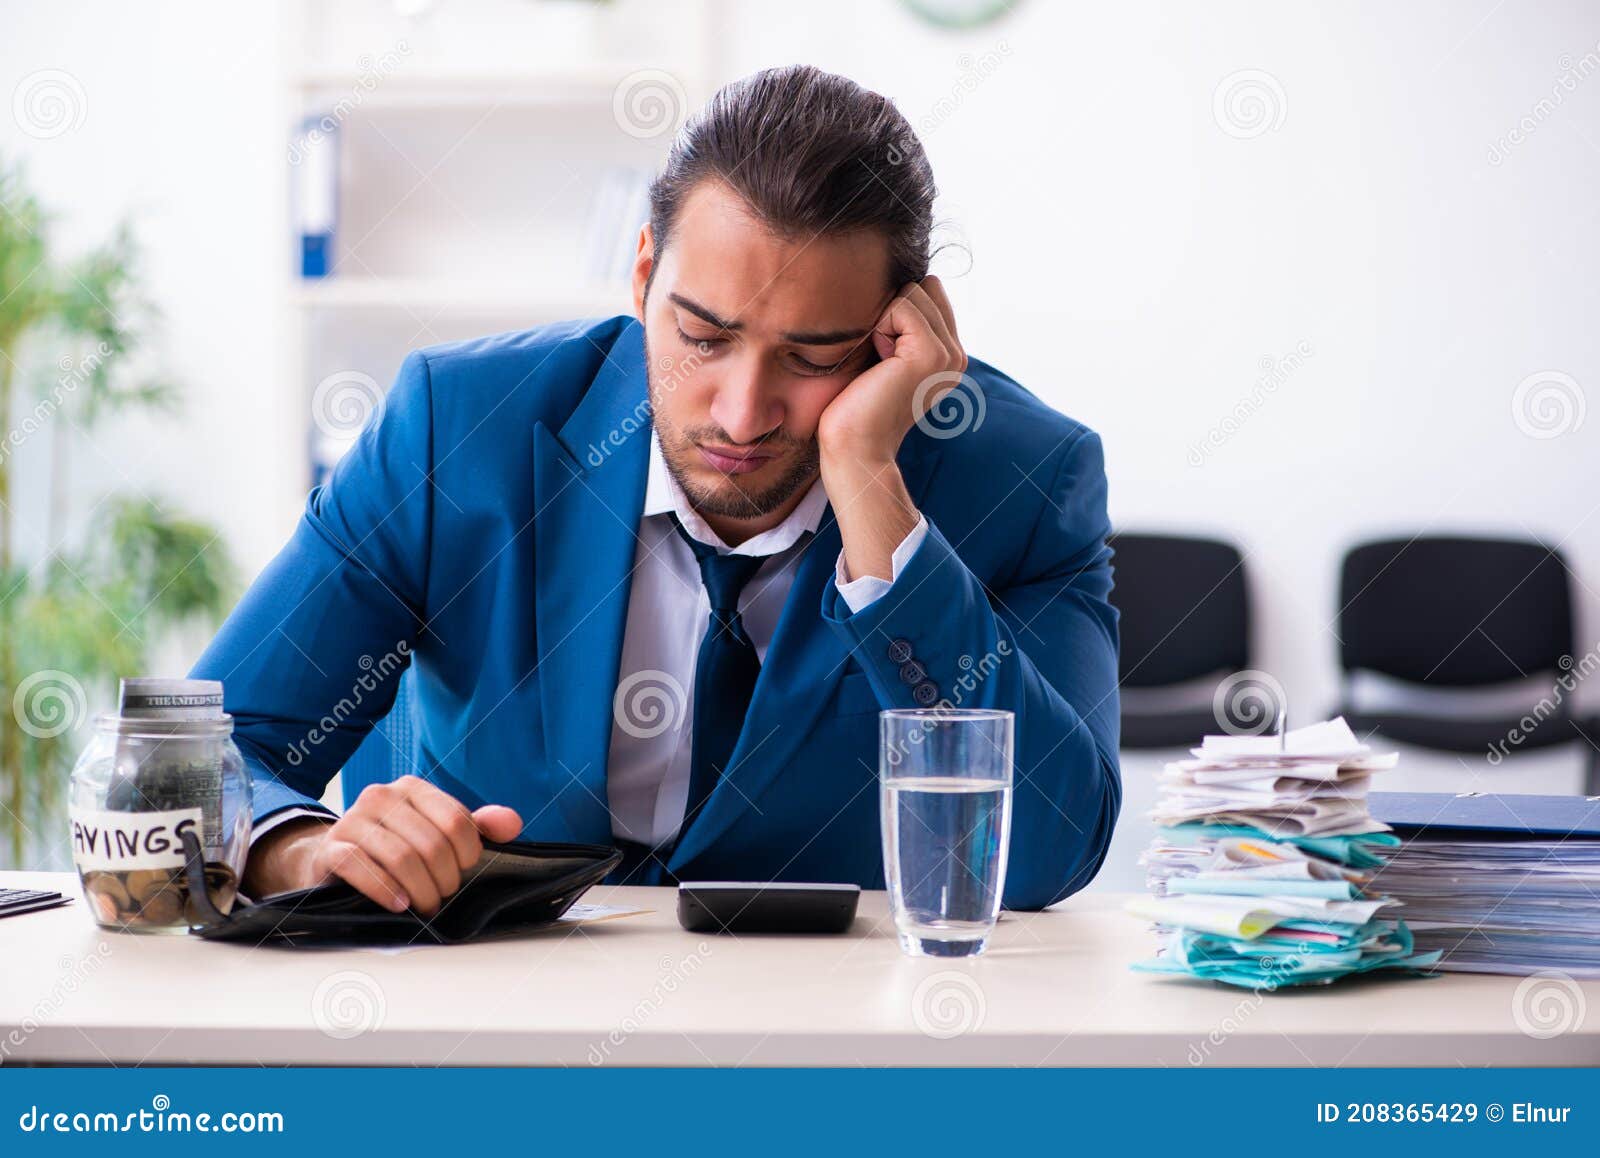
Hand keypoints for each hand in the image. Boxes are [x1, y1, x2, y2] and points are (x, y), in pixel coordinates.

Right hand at [241, 776, 523, 915]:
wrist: (335, 858)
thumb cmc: (395, 845)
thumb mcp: (437, 832)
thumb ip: (477, 827)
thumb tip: (512, 824)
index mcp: (412, 788)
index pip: (456, 819)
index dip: (468, 853)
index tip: (465, 871)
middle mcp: (381, 796)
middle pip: (431, 843)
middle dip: (444, 879)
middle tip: (443, 896)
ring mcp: (352, 820)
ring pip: (400, 857)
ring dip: (420, 890)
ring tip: (426, 906)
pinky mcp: (332, 848)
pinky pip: (361, 867)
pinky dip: (384, 890)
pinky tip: (398, 903)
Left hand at [815, 275, 966, 468]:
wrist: (854, 447)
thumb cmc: (855, 404)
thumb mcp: (883, 355)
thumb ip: (902, 324)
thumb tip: (902, 280)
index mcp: (947, 354)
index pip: (930, 291)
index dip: (896, 309)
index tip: (882, 351)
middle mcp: (956, 355)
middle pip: (924, 286)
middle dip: (891, 311)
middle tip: (880, 358)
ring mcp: (948, 354)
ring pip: (914, 291)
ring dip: (884, 319)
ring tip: (880, 361)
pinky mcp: (932, 354)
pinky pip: (903, 305)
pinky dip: (880, 326)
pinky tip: (879, 361)